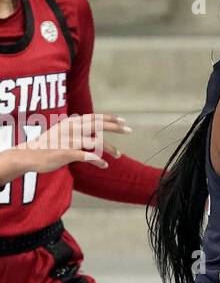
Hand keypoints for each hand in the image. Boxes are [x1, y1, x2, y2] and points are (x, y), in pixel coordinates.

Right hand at [13, 113, 127, 173]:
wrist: (27, 155)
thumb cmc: (47, 144)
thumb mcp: (63, 131)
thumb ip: (77, 129)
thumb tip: (94, 131)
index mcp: (72, 122)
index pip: (95, 117)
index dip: (110, 118)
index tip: (123, 121)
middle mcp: (72, 129)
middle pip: (99, 125)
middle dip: (116, 127)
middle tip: (129, 130)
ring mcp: (69, 140)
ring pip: (96, 142)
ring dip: (110, 149)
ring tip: (119, 155)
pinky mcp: (66, 153)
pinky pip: (87, 156)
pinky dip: (98, 160)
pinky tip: (104, 165)